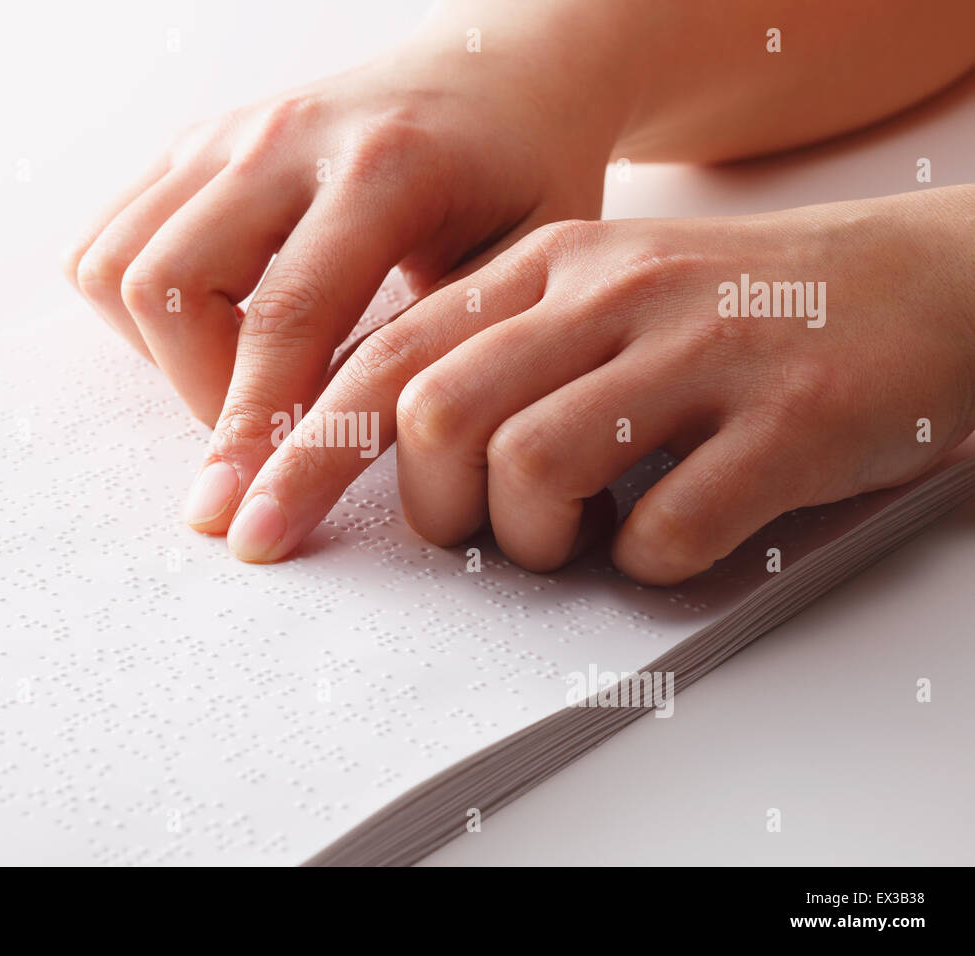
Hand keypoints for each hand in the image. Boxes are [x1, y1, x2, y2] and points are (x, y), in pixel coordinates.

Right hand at [63, 17, 630, 530]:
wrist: (494, 74)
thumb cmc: (520, 176)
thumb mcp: (520, 268)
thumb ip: (431, 352)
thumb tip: (334, 459)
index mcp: (383, 168)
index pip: (285, 321)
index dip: (253, 433)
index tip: (238, 518)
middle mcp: (285, 138)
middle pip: (169, 289)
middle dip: (201, 396)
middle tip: (266, 437)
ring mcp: (227, 135)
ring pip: (114, 265)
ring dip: (162, 355)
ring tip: (240, 380)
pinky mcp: (193, 145)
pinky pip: (107, 241)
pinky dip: (138, 312)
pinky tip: (211, 334)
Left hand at [226, 185, 974, 584]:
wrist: (919, 281)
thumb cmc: (732, 312)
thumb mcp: (596, 299)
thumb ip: (493, 354)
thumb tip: (384, 458)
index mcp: (546, 264)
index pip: (385, 357)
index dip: (303, 451)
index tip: (252, 526)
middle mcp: (612, 292)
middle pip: (435, 412)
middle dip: (424, 507)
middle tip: (470, 535)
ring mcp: (702, 350)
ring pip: (533, 464)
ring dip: (533, 538)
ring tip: (574, 539)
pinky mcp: (790, 417)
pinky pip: (670, 525)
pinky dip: (648, 560)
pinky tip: (668, 539)